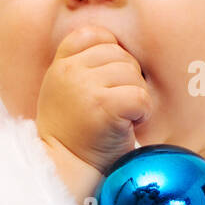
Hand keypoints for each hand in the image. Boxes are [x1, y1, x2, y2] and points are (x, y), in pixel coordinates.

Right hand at [35, 24, 151, 173]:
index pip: (94, 35)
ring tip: (120, 118)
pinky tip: (130, 125)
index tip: (109, 83)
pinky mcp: (103, 105)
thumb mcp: (66, 90)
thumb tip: (120, 47)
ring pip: (133, 74)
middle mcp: (69, 71)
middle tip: (116, 108)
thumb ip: (83, 66)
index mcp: (60, 64)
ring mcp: (85, 87)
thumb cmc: (75, 133)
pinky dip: (143, 112)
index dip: (111, 53)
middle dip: (127, 80)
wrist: (67, 169)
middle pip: (120, 55)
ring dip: (135, 97)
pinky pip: (140, 96)